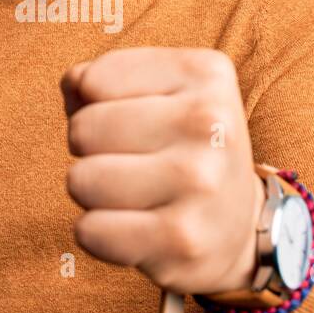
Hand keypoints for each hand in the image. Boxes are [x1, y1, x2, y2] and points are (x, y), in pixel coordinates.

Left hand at [60, 47, 263, 295]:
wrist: (239, 225)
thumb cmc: (182, 149)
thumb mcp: (160, 93)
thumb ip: (104, 77)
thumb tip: (74, 83)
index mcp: (205, 74)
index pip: (93, 80)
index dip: (95, 105)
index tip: (134, 122)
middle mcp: (209, 123)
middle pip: (83, 130)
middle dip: (90, 150)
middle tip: (130, 162)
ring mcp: (199, 182)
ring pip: (82, 180)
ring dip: (92, 193)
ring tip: (132, 194)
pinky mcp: (182, 238)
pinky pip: (90, 230)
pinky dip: (97, 234)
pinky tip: (132, 228)